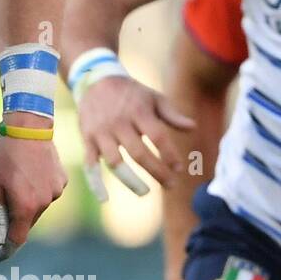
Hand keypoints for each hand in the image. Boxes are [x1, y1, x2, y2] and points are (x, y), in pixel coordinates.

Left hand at [0, 122, 66, 259]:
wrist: (29, 130)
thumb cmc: (6, 157)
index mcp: (26, 206)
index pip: (18, 238)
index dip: (7, 248)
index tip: (0, 255)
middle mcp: (45, 203)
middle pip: (28, 221)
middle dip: (16, 219)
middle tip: (3, 204)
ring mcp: (56, 192)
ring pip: (39, 206)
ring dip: (28, 202)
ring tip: (18, 179)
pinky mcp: (63, 181)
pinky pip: (48, 192)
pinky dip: (39, 189)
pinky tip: (30, 173)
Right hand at [76, 75, 194, 198]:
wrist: (94, 80)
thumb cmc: (131, 92)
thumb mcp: (153, 97)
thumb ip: (171, 114)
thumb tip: (193, 128)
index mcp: (138, 111)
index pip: (157, 136)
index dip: (169, 154)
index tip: (179, 167)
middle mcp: (119, 123)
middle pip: (138, 153)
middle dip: (156, 171)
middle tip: (171, 185)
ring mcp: (101, 132)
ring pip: (115, 162)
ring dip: (130, 180)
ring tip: (145, 192)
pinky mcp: (87, 139)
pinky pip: (91, 164)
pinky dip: (95, 183)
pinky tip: (105, 198)